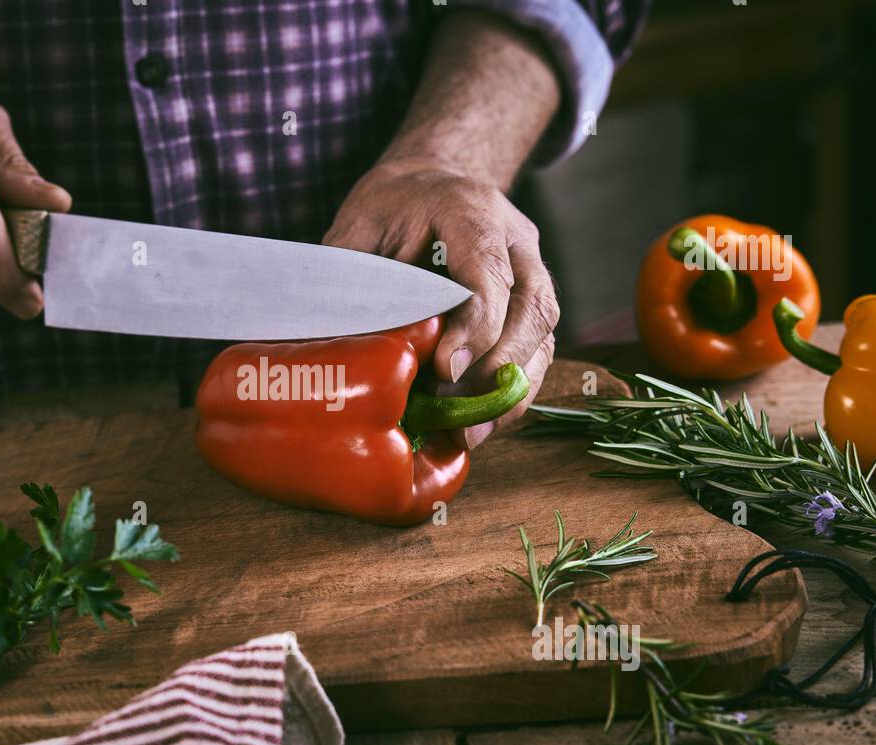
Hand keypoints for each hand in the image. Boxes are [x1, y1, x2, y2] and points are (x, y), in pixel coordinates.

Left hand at [324, 155, 558, 448]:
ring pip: (544, 332)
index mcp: (472, 211)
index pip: (489, 273)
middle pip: (531, 307)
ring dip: (511, 388)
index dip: (475, 326)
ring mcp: (533, 269)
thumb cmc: (391, 206)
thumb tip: (331, 337)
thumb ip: (352, 274)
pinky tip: (481, 422)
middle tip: (456, 414)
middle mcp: (516, 239)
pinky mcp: (534, 300)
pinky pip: (540, 349)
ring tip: (469, 432)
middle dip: (497, 367)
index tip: (445, 369)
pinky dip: (514, 390)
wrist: (432, 181)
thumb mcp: (360, 225)